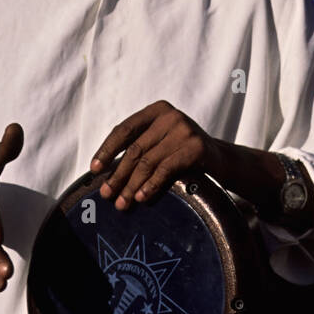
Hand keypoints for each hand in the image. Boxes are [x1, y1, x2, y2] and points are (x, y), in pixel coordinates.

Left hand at [92, 101, 220, 209]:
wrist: (219, 158)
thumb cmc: (182, 152)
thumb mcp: (161, 140)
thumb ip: (139, 146)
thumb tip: (105, 172)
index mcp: (157, 110)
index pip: (125, 129)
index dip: (107, 150)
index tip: (94, 169)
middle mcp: (170, 116)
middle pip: (135, 149)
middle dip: (118, 174)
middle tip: (106, 194)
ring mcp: (184, 131)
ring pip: (148, 162)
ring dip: (131, 185)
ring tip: (122, 203)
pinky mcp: (195, 148)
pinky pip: (165, 170)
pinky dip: (151, 186)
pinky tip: (142, 197)